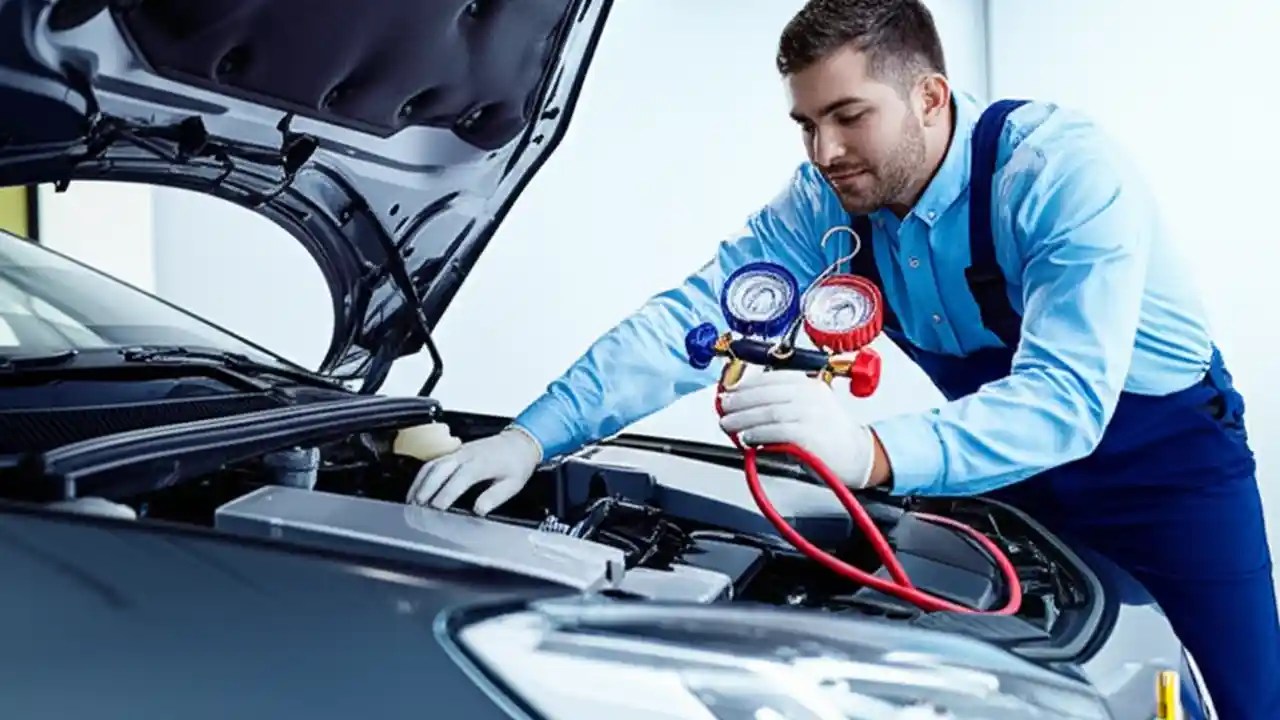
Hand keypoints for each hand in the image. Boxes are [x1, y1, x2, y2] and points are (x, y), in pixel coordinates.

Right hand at [405, 427, 541, 514]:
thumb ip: (494, 497)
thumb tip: (478, 510)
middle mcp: (466, 455)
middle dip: (425, 488)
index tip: (437, 509)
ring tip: (411, 500)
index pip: (459, 479)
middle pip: (439, 469)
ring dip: (420, 482)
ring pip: (433, 464)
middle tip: (416, 507)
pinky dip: (423, 474)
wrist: (520, 442)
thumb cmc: (517, 463)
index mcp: (481, 463)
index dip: (446, 494)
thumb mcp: (513, 484)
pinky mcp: (455, 452)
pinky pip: (434, 461)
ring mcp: (459, 452)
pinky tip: (418, 486)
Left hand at [717, 370, 875, 488]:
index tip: (730, 392)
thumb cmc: (829, 434)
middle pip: (766, 394)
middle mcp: (811, 396)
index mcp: (809, 385)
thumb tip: (743, 404)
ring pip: (768, 411)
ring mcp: (811, 414)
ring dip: (743, 418)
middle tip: (724, 408)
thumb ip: (781, 403)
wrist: (858, 455)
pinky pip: (776, 431)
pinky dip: (758, 434)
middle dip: (740, 401)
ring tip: (728, 424)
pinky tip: (747, 438)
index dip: (746, 385)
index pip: (771, 379)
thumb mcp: (809, 407)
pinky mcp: (809, 435)